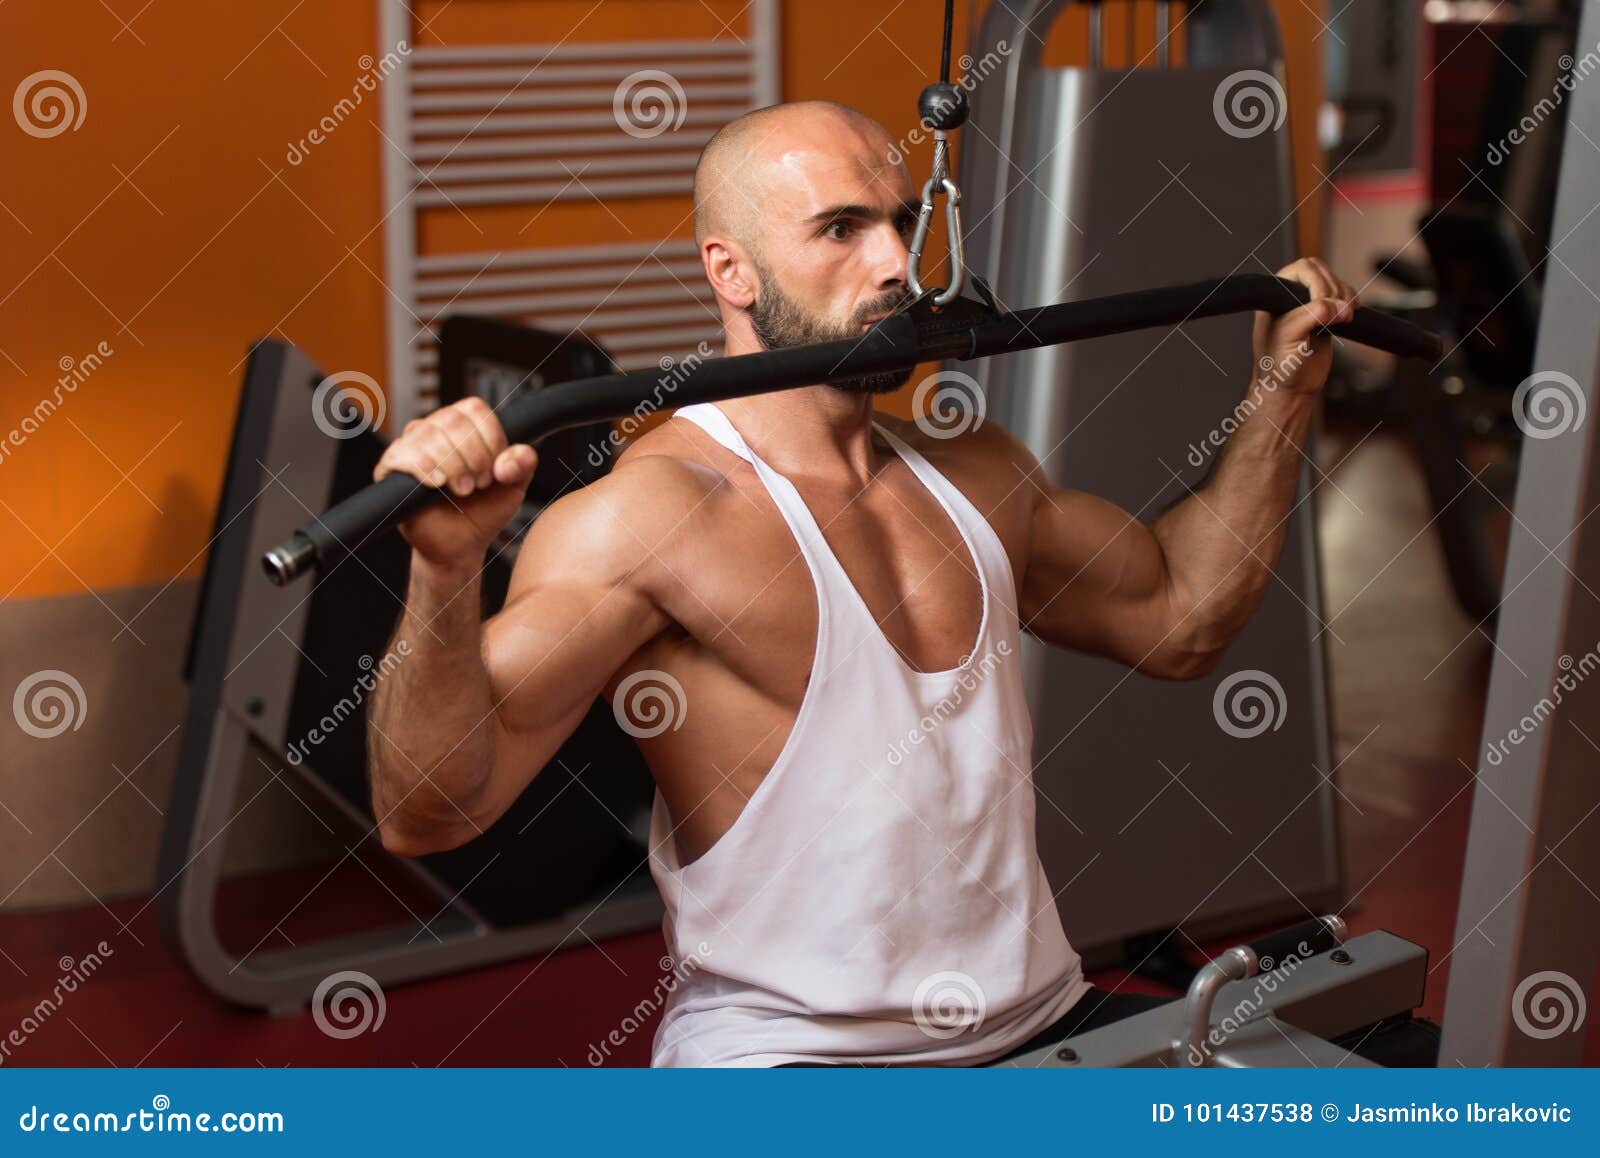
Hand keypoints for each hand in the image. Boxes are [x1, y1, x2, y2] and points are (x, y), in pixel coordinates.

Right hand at [373, 396, 538, 568]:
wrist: (460, 544)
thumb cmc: (483, 510)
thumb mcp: (512, 487)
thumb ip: (522, 465)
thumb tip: (519, 453)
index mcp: (465, 424)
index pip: (475, 409)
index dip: (491, 438)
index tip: (497, 470)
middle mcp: (436, 428)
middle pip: (452, 420)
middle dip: (473, 456)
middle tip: (479, 484)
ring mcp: (411, 445)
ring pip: (428, 435)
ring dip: (451, 465)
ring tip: (462, 490)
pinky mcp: (391, 467)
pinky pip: (401, 453)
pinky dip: (423, 468)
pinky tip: (437, 484)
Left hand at [1252, 257, 1359, 395]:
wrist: (1291, 388)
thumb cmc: (1279, 367)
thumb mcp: (1290, 339)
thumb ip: (1310, 316)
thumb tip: (1337, 306)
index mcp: (1276, 296)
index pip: (1302, 269)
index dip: (1317, 283)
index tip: (1322, 305)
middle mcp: (1291, 296)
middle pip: (1322, 271)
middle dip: (1333, 290)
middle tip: (1334, 315)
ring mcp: (1310, 304)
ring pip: (1336, 282)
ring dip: (1344, 297)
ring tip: (1339, 319)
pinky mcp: (1327, 314)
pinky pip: (1346, 296)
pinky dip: (1351, 303)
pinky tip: (1346, 318)